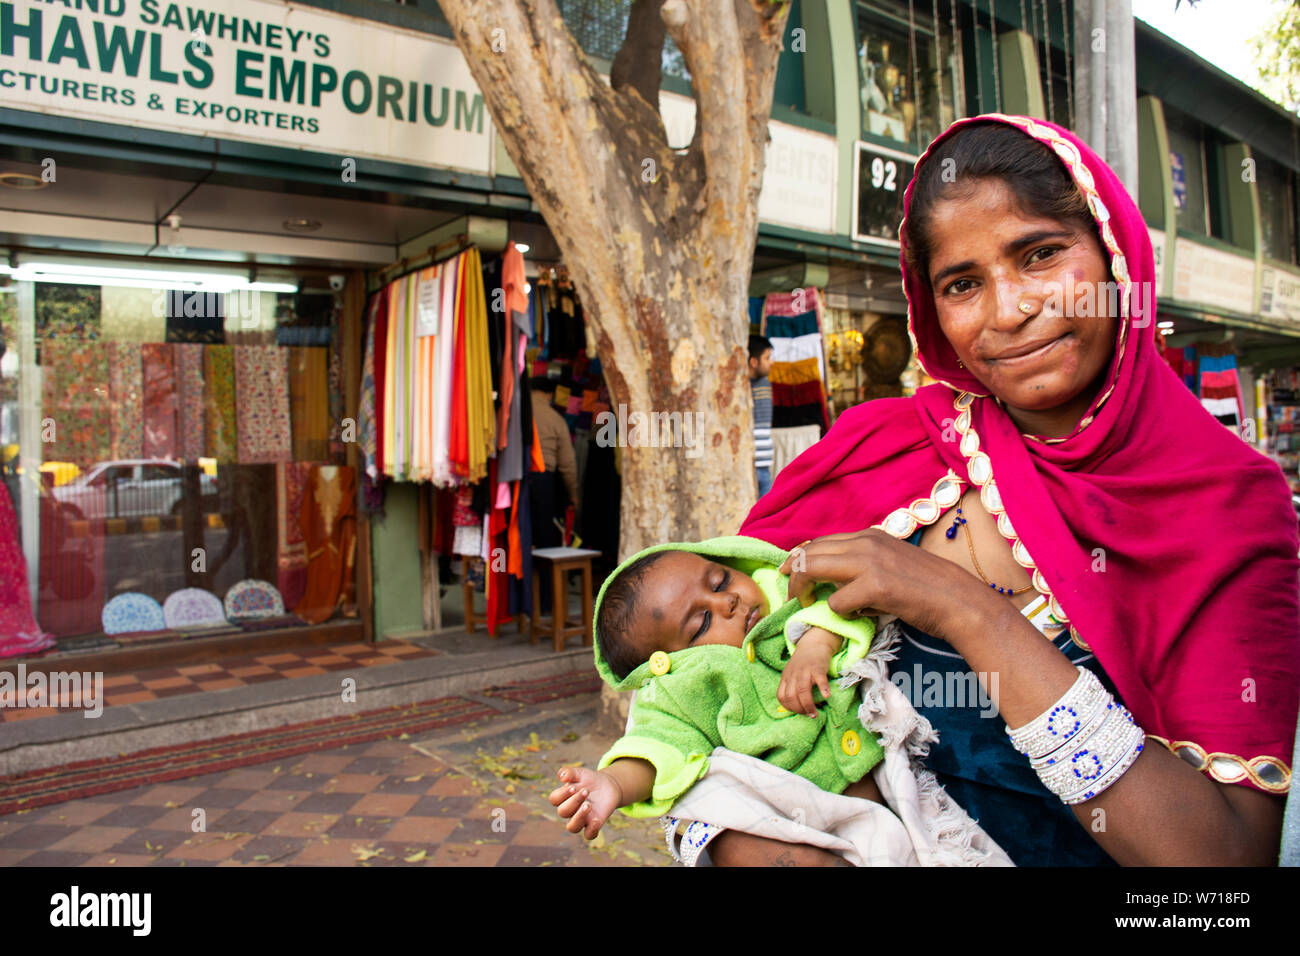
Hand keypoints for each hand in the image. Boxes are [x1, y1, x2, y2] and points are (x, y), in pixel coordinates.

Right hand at [548, 766, 622, 839]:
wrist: (608, 786)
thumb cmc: (590, 780)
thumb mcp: (580, 773)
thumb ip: (570, 772)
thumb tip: (561, 776)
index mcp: (564, 798)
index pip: (554, 799)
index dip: (561, 794)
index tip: (573, 786)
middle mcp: (570, 811)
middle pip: (563, 812)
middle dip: (574, 801)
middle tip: (586, 791)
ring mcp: (582, 819)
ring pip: (572, 827)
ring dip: (579, 816)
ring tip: (589, 805)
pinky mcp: (594, 825)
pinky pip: (589, 835)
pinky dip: (591, 830)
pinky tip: (596, 820)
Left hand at [778, 628, 838, 717]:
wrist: (813, 644)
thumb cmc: (803, 663)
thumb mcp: (792, 674)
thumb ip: (791, 687)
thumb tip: (796, 707)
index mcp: (786, 678)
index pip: (781, 696)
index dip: (789, 707)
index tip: (799, 712)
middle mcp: (793, 675)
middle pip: (791, 696)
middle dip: (799, 709)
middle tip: (808, 715)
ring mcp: (804, 671)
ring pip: (802, 691)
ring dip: (808, 705)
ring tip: (815, 713)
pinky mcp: (817, 667)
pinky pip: (819, 679)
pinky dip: (822, 689)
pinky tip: (827, 696)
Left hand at [780, 530, 997, 644]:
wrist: (960, 602)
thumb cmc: (928, 589)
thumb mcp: (892, 564)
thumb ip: (862, 564)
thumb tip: (831, 580)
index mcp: (870, 536)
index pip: (821, 541)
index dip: (800, 558)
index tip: (792, 573)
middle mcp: (867, 542)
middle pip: (810, 552)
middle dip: (793, 573)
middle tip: (791, 593)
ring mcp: (870, 562)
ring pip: (813, 569)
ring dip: (804, 590)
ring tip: (807, 605)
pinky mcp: (876, 586)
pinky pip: (837, 602)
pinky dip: (840, 613)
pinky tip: (858, 617)